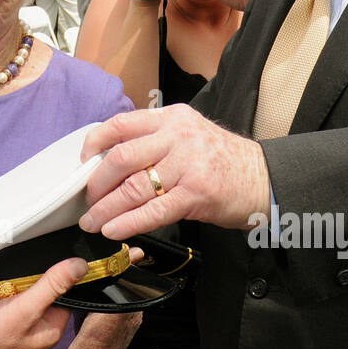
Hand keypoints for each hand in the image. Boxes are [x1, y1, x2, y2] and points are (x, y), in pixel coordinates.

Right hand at [0, 257, 88, 348]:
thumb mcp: (25, 308)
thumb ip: (52, 286)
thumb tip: (81, 266)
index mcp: (50, 328)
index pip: (67, 293)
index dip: (62, 274)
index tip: (53, 255)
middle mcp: (35, 327)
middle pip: (43, 289)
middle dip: (32, 276)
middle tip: (20, 268)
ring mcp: (14, 323)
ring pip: (20, 291)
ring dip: (12, 280)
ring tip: (2, 277)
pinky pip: (2, 295)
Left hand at [78, 105, 270, 239]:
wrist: (263, 178)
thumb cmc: (221, 160)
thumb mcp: (187, 135)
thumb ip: (153, 140)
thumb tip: (109, 160)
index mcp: (171, 118)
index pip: (121, 124)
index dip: (95, 143)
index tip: (84, 161)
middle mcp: (178, 136)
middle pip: (122, 157)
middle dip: (97, 182)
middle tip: (88, 200)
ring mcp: (188, 164)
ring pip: (134, 187)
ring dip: (107, 208)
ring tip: (93, 222)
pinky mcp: (197, 193)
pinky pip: (154, 210)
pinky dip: (128, 222)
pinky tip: (114, 230)